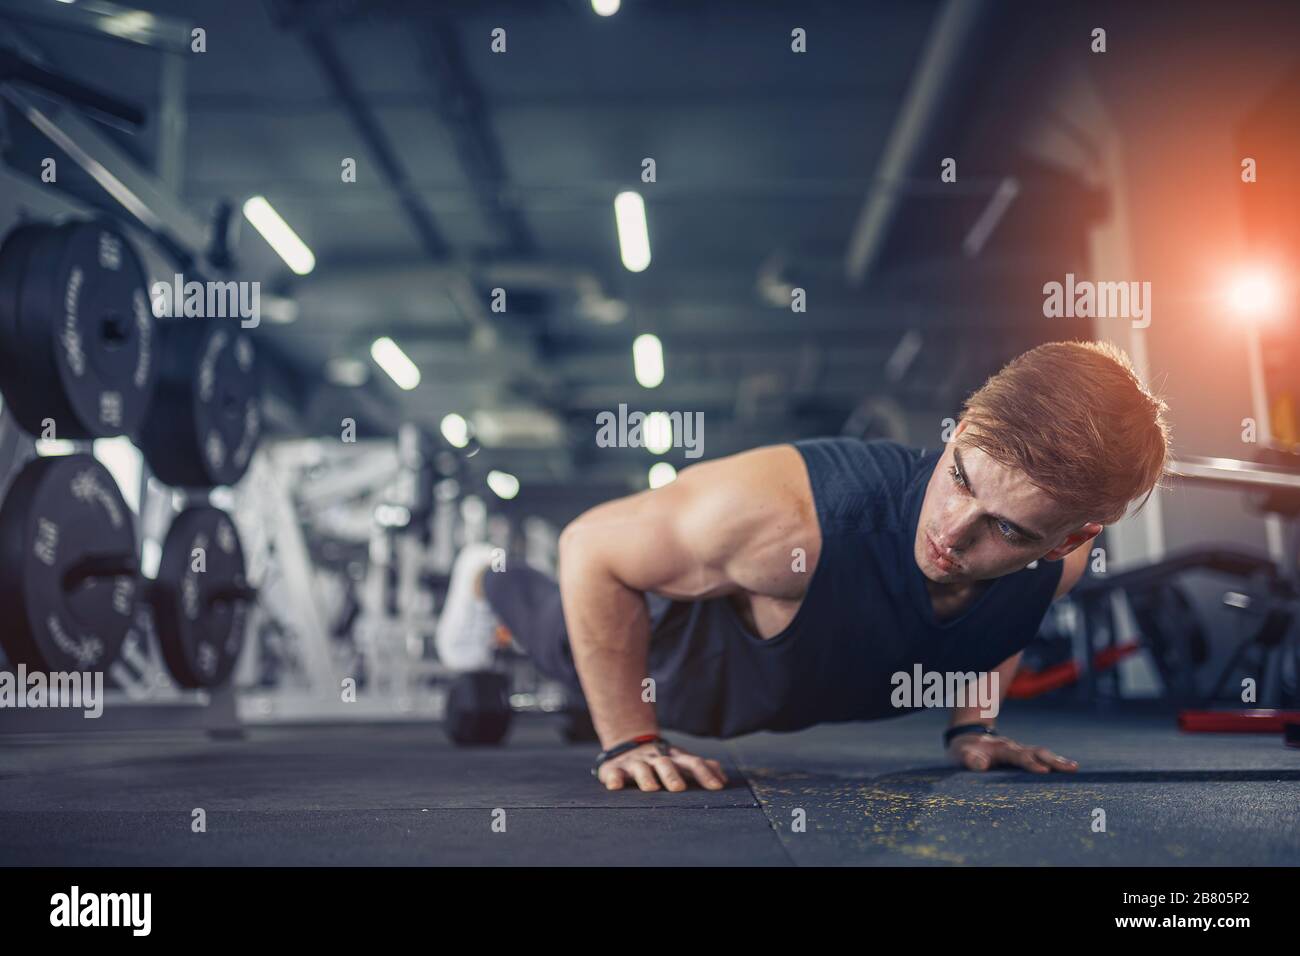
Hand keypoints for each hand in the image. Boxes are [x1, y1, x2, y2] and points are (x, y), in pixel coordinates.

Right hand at [596, 741, 727, 791]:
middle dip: (672, 775)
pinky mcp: (615, 769)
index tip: (717, 788)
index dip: (705, 774)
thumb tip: (723, 779)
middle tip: (679, 788)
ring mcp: (636, 763)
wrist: (628, 744)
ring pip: (641, 768)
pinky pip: (613, 773)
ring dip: (646, 777)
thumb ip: (701, 769)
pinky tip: (615, 786)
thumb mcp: (681, 761)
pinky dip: (614, 778)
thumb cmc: (661, 760)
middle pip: (666, 764)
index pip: (693, 763)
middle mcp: (656, 759)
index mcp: (675, 758)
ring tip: (651, 788)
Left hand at [948, 733, 1077, 773]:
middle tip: (1071, 768)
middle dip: (1053, 760)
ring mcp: (1019, 752)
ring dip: (1057, 761)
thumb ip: (969, 759)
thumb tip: (980, 764)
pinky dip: (1055, 763)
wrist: (966, 740)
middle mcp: (1013, 748)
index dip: (1029, 763)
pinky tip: (1070, 769)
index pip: (1017, 756)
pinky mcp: (1022, 758)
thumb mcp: (961, 755)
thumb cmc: (964, 752)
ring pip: (1040, 754)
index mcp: (999, 748)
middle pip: (1035, 752)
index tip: (1043, 770)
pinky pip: (1041, 760)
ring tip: (1074, 768)